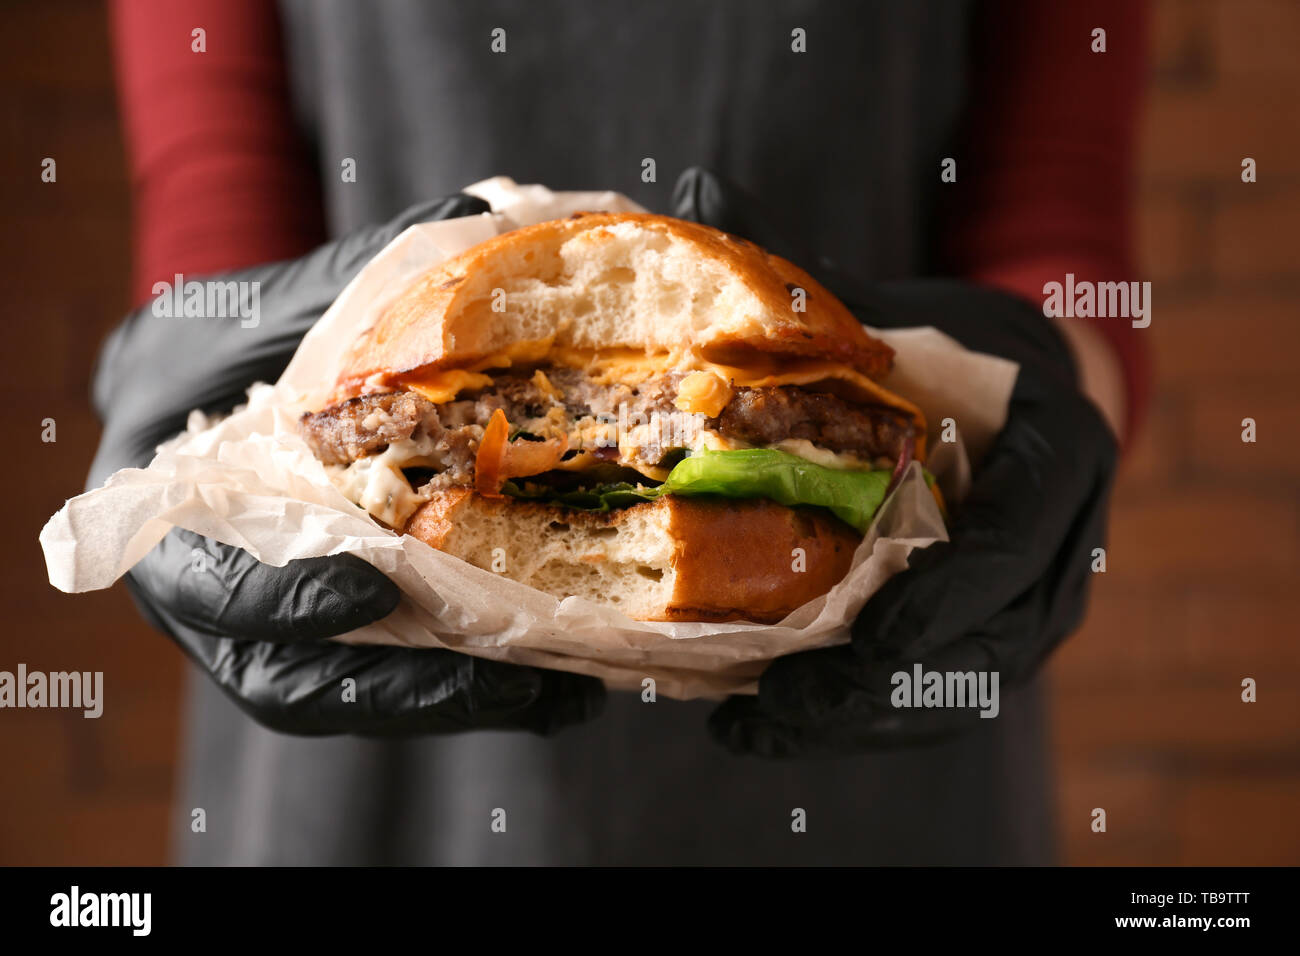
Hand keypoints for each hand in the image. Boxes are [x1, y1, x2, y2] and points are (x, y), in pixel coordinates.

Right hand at [90, 195, 605, 735]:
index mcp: (170, 524)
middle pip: (295, 678)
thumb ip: (338, 287)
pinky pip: (400, 681)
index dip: (277, 599)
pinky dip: (471, 687)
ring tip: (558, 693)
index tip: (363, 585)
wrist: (206, 390)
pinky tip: (555, 684)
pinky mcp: (341, 638)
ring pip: (357, 695)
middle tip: (509, 678)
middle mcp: (218, 601)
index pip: (206, 589)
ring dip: (457, 702)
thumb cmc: (215, 351)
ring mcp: (279, 629)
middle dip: (403, 687)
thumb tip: (466, 221)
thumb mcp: (247, 310)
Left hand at [671, 167, 1117, 756]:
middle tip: (785, 702)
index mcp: (1057, 452)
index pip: (1021, 534)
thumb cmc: (946, 347)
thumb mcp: (900, 310)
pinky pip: (942, 699)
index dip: (955, 591)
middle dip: (887, 683)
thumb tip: (690, 205)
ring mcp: (1034, 599)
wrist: (1012, 389)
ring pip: (965, 687)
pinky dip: (866, 721)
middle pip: (992, 636)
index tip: (878, 636)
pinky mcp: (994, 636)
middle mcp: (1062, 541)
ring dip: (865, 720)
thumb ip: (815, 287)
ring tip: (759, 727)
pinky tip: (776, 724)